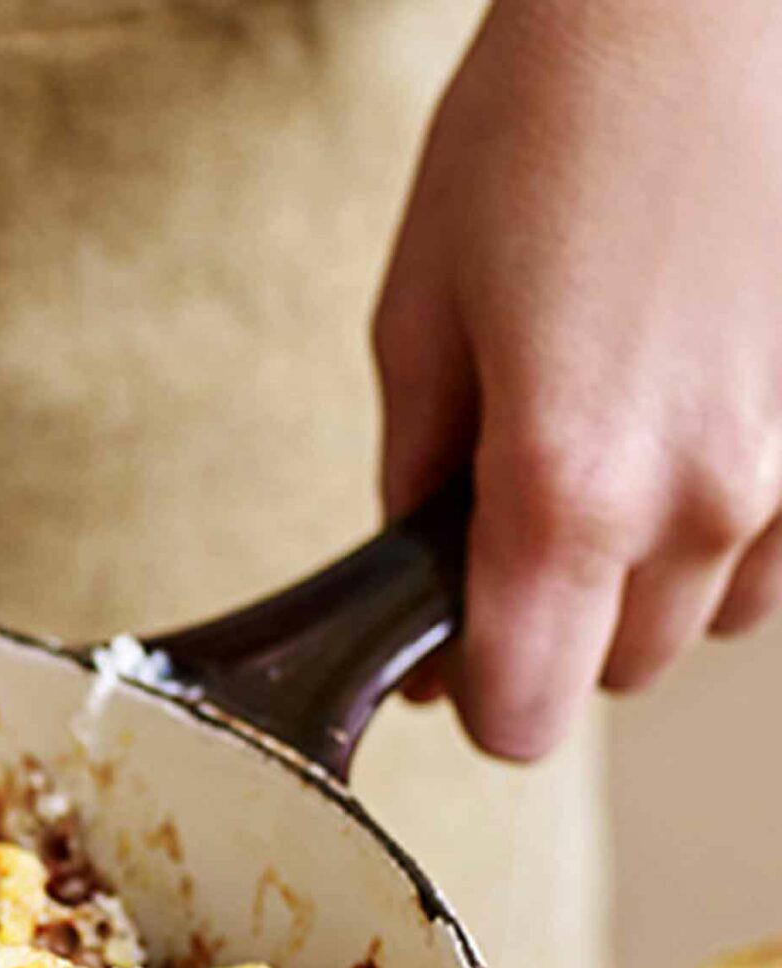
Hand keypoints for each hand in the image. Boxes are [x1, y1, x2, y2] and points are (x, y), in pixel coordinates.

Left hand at [373, 0, 781, 759]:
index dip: (481, 701)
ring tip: (612, 449)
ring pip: (709, 618)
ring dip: (651, 577)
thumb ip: (416, 491)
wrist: (703, 6)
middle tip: (514, 525)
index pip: (528, 714)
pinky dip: (732, 527)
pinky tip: (692, 428)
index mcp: (567, 485)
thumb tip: (418, 609)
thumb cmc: (544, 134)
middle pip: (617, 673)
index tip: (453, 659)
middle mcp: (705, 498)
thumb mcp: (420, 318)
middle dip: (557, 628)